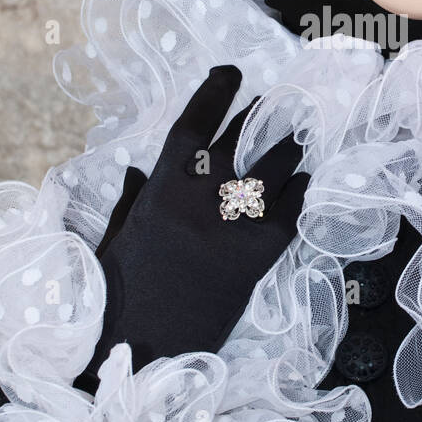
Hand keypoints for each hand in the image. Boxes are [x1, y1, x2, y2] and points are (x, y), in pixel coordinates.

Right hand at [85, 64, 308, 378]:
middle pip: (239, 139)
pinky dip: (300, 192)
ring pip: (273, 169)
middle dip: (257, 118)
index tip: (231, 72)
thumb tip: (137, 170)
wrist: (142, 349)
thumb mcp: (117, 237)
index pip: (195, 122)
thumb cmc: (119, 294)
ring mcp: (232, 226)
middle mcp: (202, 198)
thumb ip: (132, 199)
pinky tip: (305, 181)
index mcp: (162, 187)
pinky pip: (290, 213)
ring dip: (287, 149)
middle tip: (271, 105)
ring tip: (296, 140)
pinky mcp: (257, 258)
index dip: (216, 91)